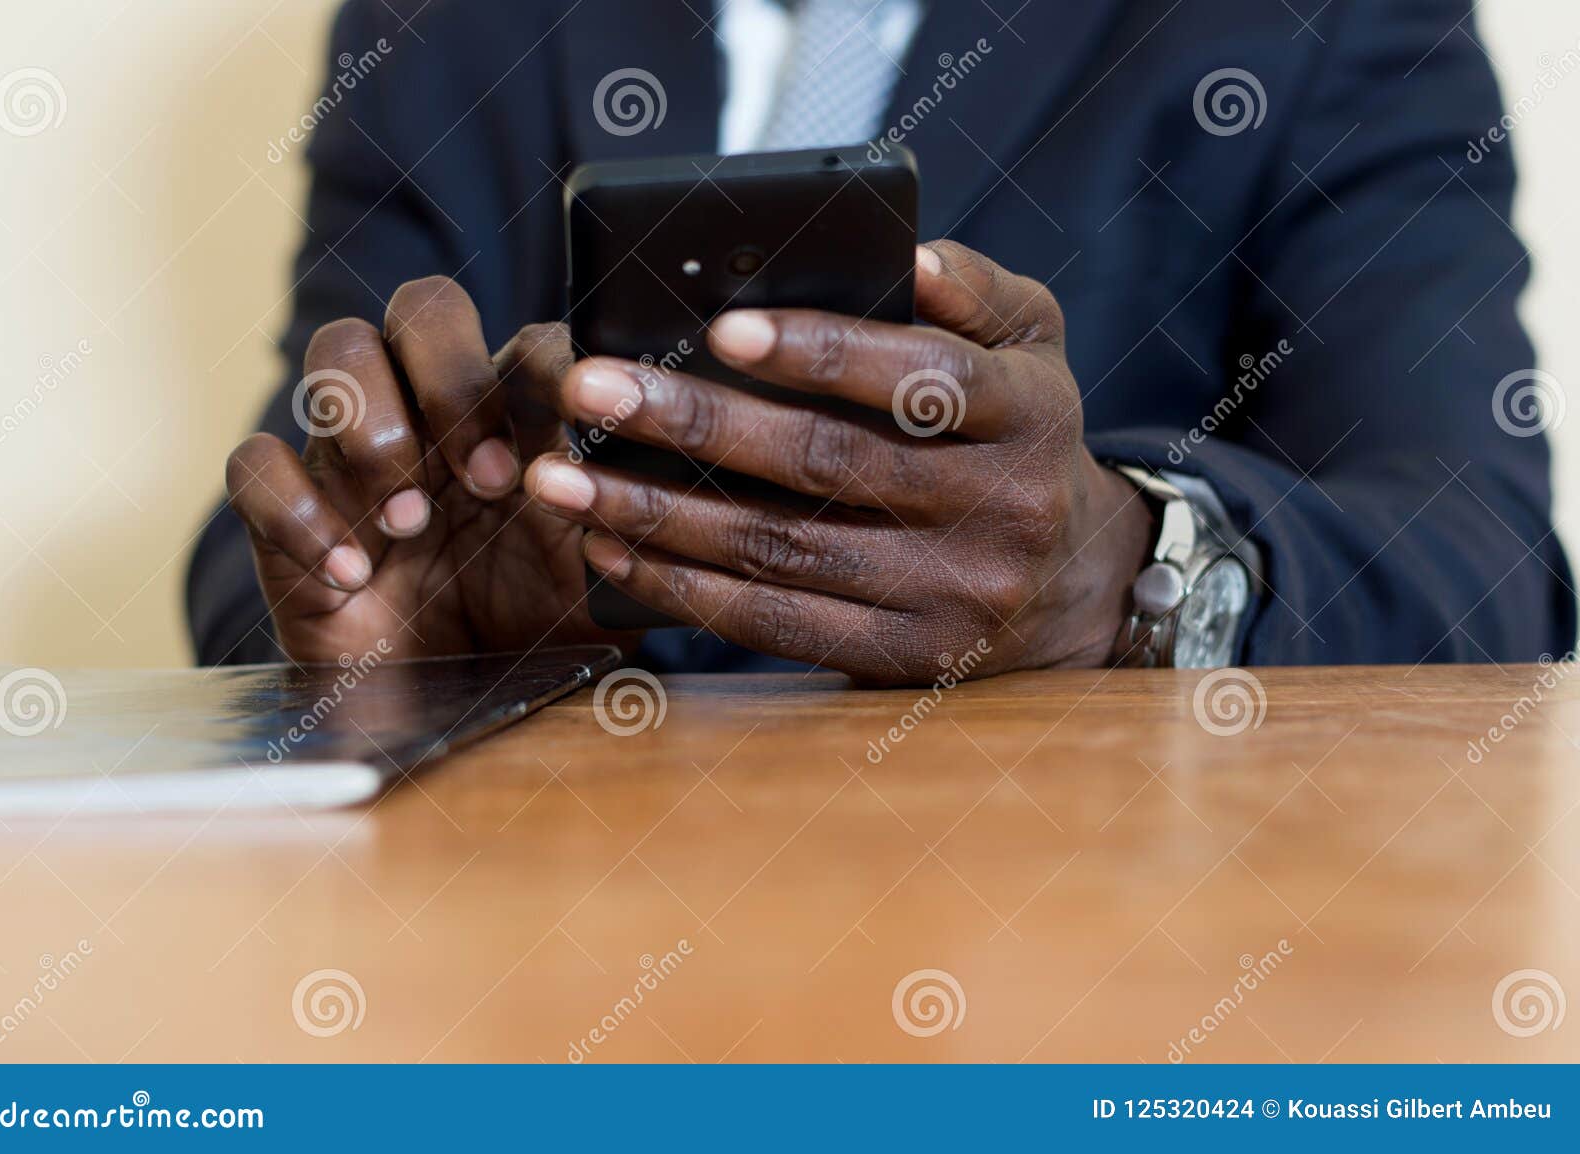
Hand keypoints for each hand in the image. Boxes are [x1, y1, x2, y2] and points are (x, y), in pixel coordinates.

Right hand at [225, 277, 614, 662]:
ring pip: (338, 351)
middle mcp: (433, 417)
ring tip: (408, 526)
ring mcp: (354, 456)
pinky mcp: (283, 512)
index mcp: (516, 421)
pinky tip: (347, 572)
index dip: (542, 373)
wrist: (450, 712)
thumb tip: (653, 487)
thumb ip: (623, 528)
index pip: (529, 343)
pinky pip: (252, 462)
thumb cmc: (529, 634)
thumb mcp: (594, 586)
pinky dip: (294, 508)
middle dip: (452, 377)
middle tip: (480, 476)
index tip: (551, 448)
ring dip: (375, 427)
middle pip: (422, 307)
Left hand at [521, 240, 1154, 685]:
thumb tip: (905, 255)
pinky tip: (613, 551)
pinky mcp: (901, 656)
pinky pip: (777, 625)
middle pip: (830, 466)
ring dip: (660, 516)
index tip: (721, 329)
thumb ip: (976, 291)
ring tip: (565, 479)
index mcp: (1028, 416)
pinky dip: (685, 590)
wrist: (1072, 581)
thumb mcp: (1031, 346)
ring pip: (784, 552)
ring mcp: (949, 596)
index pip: (925, 381)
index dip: (826, 354)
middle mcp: (999, 512)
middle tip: (591, 390)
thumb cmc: (1019, 431)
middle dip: (697, 426)